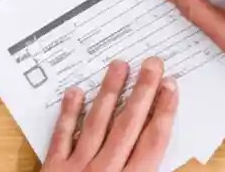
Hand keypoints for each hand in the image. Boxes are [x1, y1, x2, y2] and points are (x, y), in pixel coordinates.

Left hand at [42, 58, 177, 171]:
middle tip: (152, 64)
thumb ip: (146, 169)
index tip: (170, 86)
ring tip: (119, 66)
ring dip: (110, 92)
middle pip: (128, 125)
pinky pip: (62, 136)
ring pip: (97, 123)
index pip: (153, 142)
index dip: (164, 112)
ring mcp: (78, 169)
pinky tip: (75, 92)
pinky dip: (69, 113)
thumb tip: (157, 141)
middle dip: (143, 92)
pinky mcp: (54, 169)